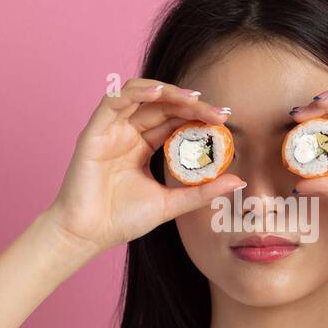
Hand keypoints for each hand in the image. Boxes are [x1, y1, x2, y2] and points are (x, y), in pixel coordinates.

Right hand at [45, 79, 245, 255]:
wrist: (88, 235)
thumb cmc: (122, 220)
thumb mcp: (171, 204)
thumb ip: (202, 191)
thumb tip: (239, 180)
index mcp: (143, 145)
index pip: (174, 120)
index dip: (198, 115)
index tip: (225, 119)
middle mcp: (127, 133)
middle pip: (162, 105)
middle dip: (191, 104)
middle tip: (218, 112)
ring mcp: (110, 130)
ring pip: (140, 95)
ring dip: (167, 92)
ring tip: (194, 98)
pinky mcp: (94, 131)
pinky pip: (114, 101)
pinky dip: (136, 92)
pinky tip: (158, 92)